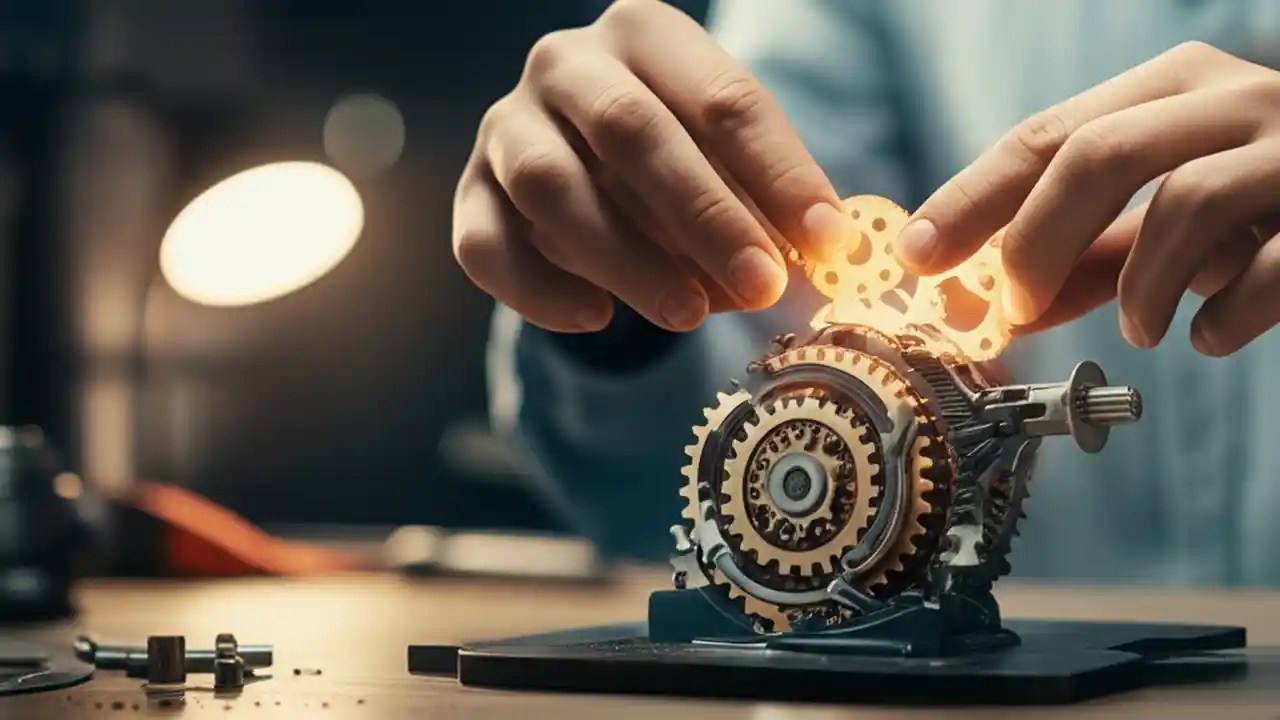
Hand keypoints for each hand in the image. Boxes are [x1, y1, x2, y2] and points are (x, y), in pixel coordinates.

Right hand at [451, 0, 853, 333]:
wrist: (579, 158)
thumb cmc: (676, 156)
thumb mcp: (730, 163)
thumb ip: (768, 203)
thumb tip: (822, 263)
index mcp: (645, 32)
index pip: (721, 98)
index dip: (779, 173)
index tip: (826, 242)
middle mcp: (565, 63)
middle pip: (631, 131)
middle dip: (705, 216)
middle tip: (762, 286)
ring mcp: (506, 126)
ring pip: (552, 187)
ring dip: (626, 259)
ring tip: (689, 314)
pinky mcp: (469, 192)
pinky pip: (485, 247)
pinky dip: (540, 292)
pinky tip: (596, 318)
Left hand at [895, 41, 1279, 356]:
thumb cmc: (1262, 207)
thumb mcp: (1164, 216)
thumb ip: (1085, 252)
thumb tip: (994, 303)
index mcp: (1173, 88)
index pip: (1045, 136)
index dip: (970, 199)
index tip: (916, 255)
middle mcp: (1236, 101)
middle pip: (1101, 155)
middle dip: (1036, 242)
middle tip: (1014, 305)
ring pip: (1186, 201)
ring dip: (1136, 285)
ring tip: (1137, 326)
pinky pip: (1269, 269)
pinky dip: (1221, 318)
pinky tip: (1208, 337)